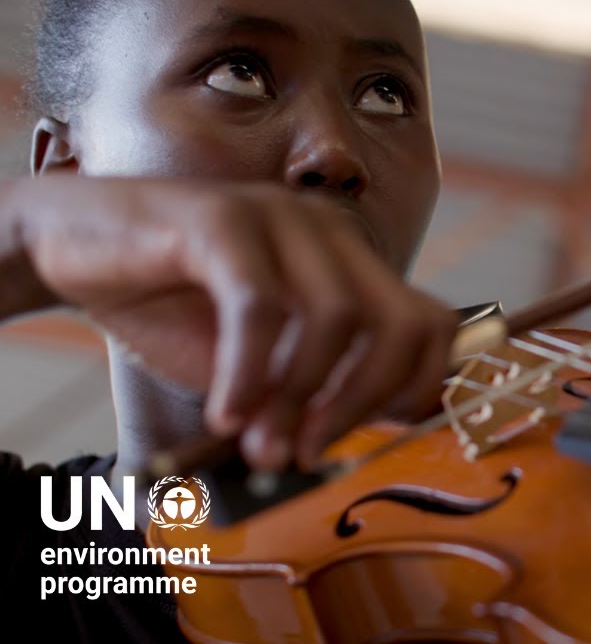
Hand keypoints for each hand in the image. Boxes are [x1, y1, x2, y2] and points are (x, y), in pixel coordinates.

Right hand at [13, 176, 456, 470]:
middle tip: (314, 453)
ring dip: (301, 398)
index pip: (432, 324)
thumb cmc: (177, 309)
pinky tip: (225, 412)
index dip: (419, 388)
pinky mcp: (220, 219)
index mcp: (353, 265)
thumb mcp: (261, 362)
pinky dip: (248, 371)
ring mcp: (281, 218)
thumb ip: (307, 392)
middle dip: (365, 402)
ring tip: (262, 444)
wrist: (77, 246)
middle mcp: (331, 234)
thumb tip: (340, 450)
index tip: (378, 437)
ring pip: (336, 316)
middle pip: (401, 323)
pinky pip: (258, 304)